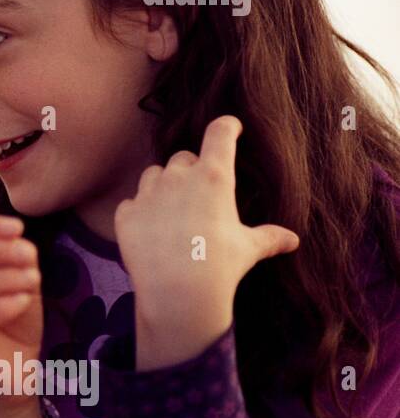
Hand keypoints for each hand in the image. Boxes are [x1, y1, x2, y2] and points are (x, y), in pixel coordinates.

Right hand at [0, 214, 43, 411]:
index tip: (18, 227)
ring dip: (2, 278)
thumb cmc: (14, 322)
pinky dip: (0, 306)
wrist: (14, 373)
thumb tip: (19, 241)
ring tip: (34, 279)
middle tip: (30, 255)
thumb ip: (15, 259)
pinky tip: (24, 300)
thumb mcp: (18, 281)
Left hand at [113, 115, 299, 369]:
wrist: (178, 292)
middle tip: (199, 190)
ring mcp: (148, 194)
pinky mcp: (126, 214)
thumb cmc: (220, 266)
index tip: (230, 126)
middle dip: (192, 168)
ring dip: (163, 185)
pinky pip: (131, 204)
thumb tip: (292, 240)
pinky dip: (140, 212)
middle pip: (183, 157)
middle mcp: (178, 178)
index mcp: (214, 177)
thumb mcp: (249, 249)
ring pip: (154, 174)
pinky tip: (150, 230)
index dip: (226, 126)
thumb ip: (268, 238)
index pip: (219, 135)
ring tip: (172, 209)